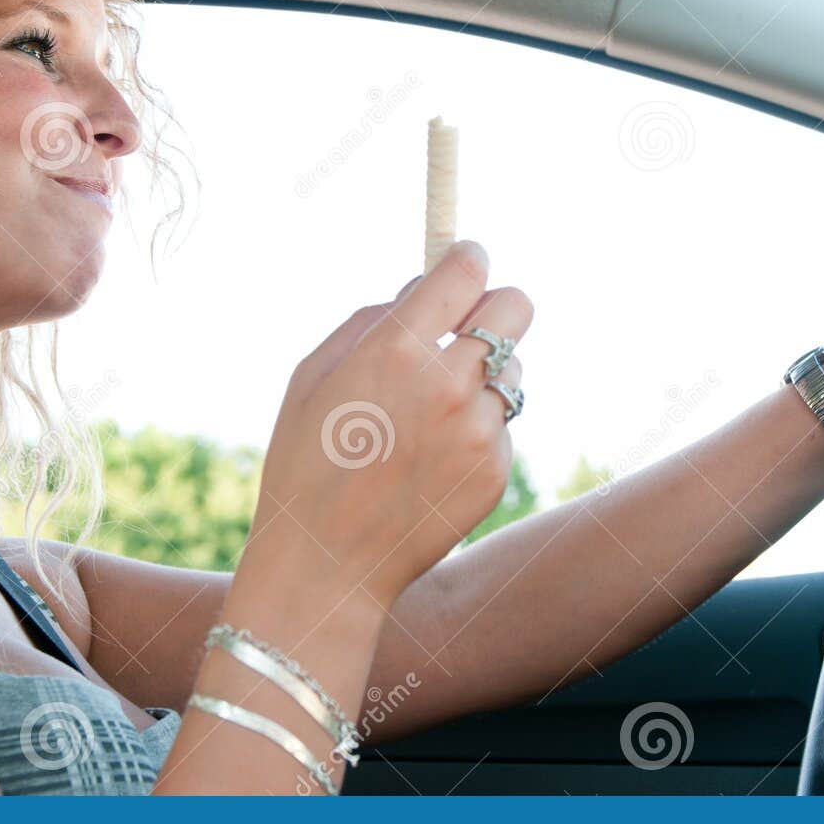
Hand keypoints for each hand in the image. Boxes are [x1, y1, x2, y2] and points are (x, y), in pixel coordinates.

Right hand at [247, 241, 532, 608]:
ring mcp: (479, 431)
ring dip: (483, 377)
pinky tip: (432, 461)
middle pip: (517, 307)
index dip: (468, 258)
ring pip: (512, 371)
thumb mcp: (313, 376)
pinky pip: (501, 426)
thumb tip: (421, 287)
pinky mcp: (495, 471)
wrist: (325, 565)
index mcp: (396, 351)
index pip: (466, 271)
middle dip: (496, 307)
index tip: (464, 262)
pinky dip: (476, 431)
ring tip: (431, 414)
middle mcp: (448, 384)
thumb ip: (372, 320)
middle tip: (468, 326)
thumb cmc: (306, 463)